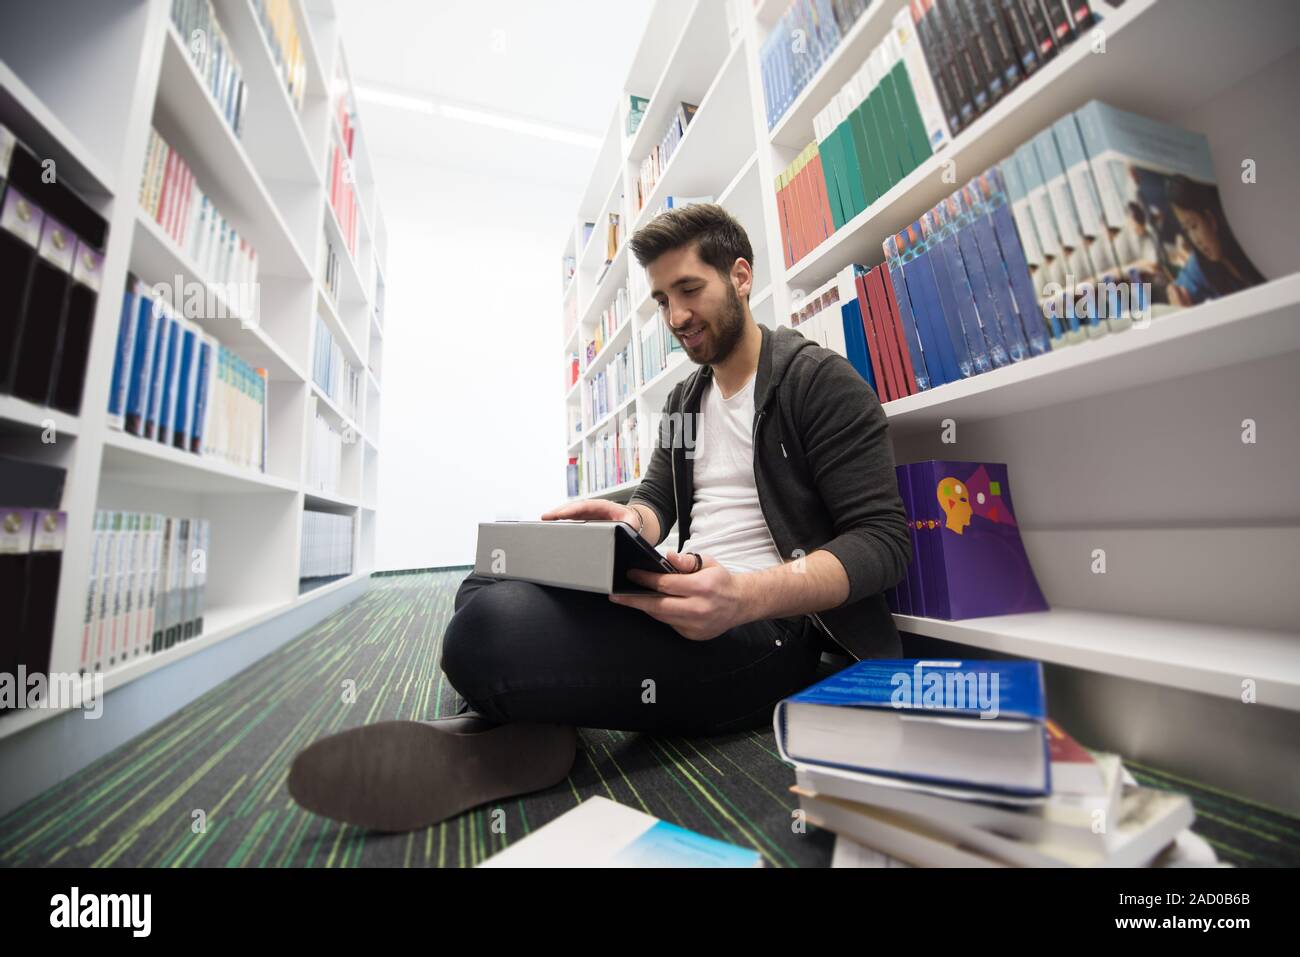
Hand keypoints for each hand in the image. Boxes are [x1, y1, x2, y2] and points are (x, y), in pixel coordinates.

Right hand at [540, 498, 637, 524]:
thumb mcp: (631, 523)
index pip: (585, 506)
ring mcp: (587, 513)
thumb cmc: (630, 521)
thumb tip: (625, 527)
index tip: (561, 514)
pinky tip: (551, 525)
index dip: (572, 510)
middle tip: (545, 517)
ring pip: (570, 512)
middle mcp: (593, 508)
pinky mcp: (585, 520)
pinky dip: (560, 521)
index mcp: (603, 506)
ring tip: (544, 520)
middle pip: (573, 507)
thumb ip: (629, 524)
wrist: (631, 521)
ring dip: (556, 515)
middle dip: (559, 511)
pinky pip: (571, 519)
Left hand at [610, 551, 743, 640]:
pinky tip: (652, 607)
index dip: (645, 579)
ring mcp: (696, 625)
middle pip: (658, 606)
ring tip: (630, 599)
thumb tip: (668, 557)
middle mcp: (699, 609)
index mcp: (702, 587)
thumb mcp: (707, 563)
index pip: (666, 584)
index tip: (631, 574)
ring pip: (662, 617)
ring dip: (645, 607)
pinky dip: (660, 615)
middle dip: (634, 600)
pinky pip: (670, 624)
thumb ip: (687, 560)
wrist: (741, 603)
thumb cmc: (721, 581)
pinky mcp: (693, 635)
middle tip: (616, 595)